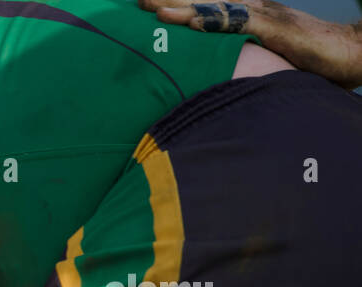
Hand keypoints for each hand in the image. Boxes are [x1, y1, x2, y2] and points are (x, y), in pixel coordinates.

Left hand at [137, 0, 361, 86]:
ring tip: (147, 3)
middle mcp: (253, 9)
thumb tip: (219, 89)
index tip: (147, 8)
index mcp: (251, 17)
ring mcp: (262, 15)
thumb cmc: (313, 61)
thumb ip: (243, 69)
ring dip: (179, 3)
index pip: (207, 9)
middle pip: (203, 1)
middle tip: (135, 0)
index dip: (179, 7)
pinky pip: (232, 20)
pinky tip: (181, 16)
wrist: (353, 53)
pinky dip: (204, 18)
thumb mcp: (269, 64)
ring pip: (212, 5)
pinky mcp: (273, 27)